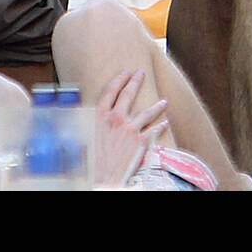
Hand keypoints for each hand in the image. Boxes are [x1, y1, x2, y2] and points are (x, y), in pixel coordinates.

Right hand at [95, 69, 168, 184]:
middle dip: (135, 81)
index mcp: (100, 117)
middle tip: (141, 73)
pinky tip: (165, 123)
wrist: (101, 179)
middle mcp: (115, 119)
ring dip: (157, 106)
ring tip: (163, 101)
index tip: (125, 72)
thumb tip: (88, 113)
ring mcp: (129, 129)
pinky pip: (154, 130)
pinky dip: (161, 126)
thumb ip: (92, 122)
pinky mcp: (140, 142)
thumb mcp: (86, 136)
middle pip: (128, 94)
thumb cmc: (91, 161)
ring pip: (147, 112)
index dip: (118, 79)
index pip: (110, 91)